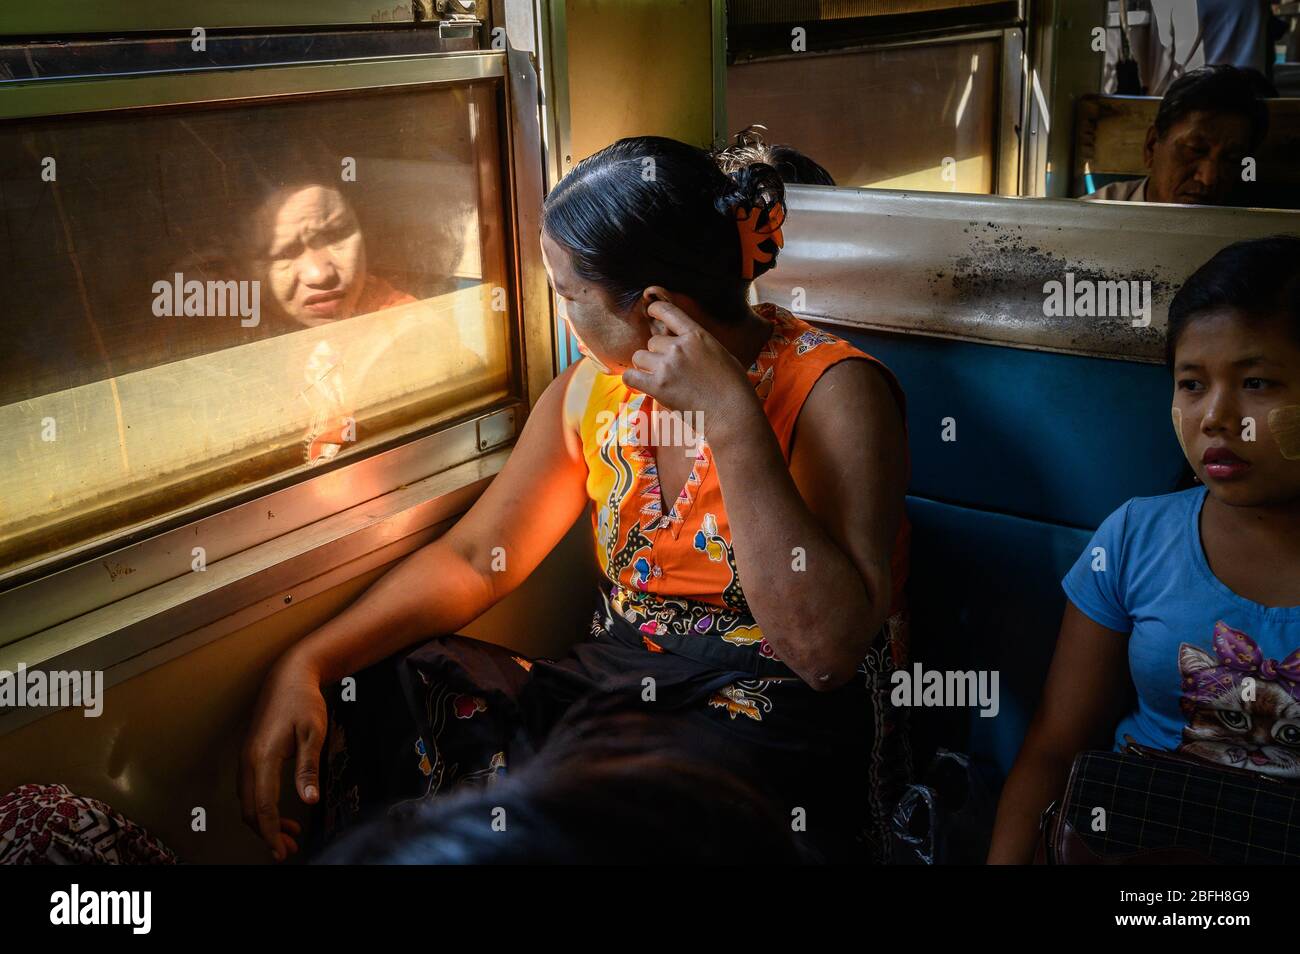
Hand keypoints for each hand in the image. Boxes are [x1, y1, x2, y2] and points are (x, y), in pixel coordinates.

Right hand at [238, 652, 326, 860]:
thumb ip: (308, 768)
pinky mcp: (250, 756)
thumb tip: (308, 800)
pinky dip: (262, 808)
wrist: (289, 675)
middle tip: (288, 850)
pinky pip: (251, 791)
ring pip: (248, 802)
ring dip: (264, 823)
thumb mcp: (313, 732)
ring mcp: (246, 758)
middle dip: (267, 834)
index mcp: (262, 757)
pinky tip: (281, 813)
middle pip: (250, 809)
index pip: (263, 806)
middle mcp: (248, 761)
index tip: (280, 851)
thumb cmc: (303, 701)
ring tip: (288, 836)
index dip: (271, 832)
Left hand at [621, 298, 757, 439]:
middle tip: (671, 372)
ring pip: (639, 357)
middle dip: (657, 355)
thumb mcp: (721, 354)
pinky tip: (639, 385)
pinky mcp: (658, 386)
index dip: (655, 309)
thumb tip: (686, 345)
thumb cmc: (733, 388)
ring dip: (645, 367)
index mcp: (697, 335)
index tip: (650, 310)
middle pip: (652, 342)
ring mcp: (667, 365)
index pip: (668, 312)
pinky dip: (632, 381)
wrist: (733, 413)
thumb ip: (699, 346)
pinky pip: (630, 376)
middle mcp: (679, 347)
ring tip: (660, 380)